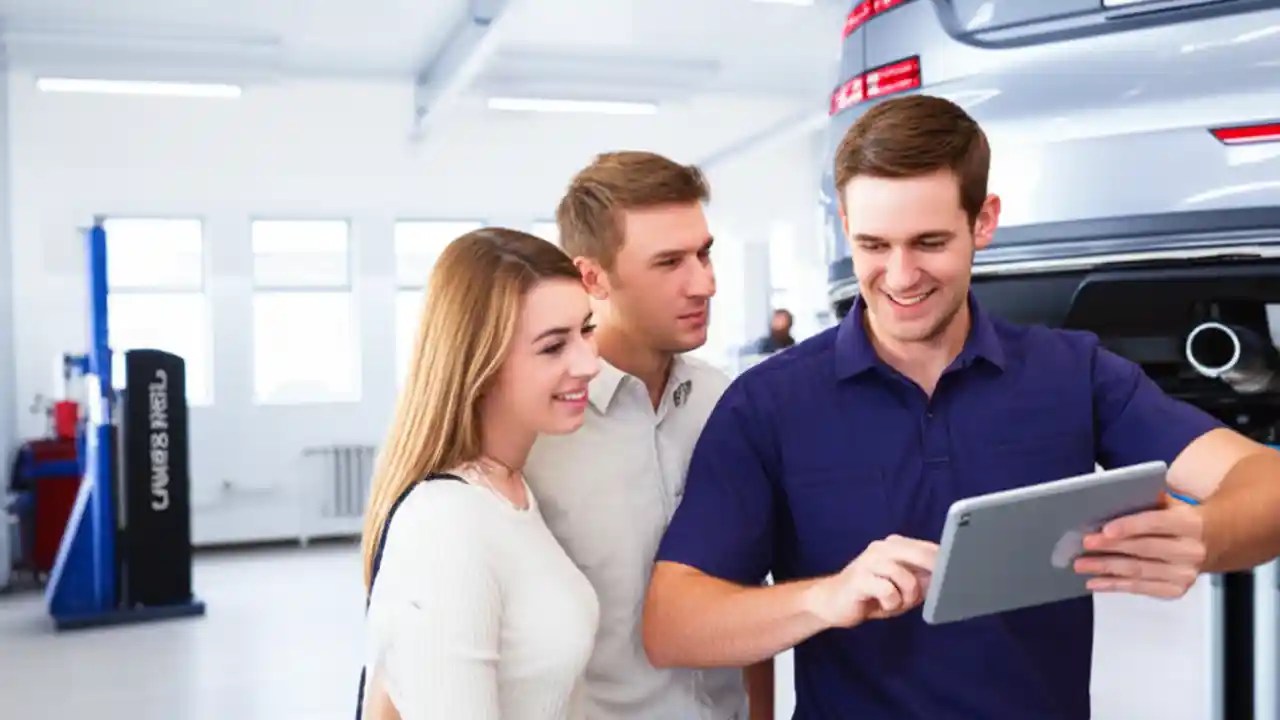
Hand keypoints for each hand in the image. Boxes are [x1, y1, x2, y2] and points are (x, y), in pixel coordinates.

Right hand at [809, 534, 937, 628]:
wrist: (831, 603)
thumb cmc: (872, 596)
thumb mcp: (903, 589)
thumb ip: (923, 581)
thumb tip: (949, 579)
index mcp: (894, 546)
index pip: (928, 547)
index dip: (945, 561)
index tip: (958, 575)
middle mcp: (882, 548)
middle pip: (920, 554)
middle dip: (933, 575)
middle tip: (932, 592)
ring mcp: (869, 561)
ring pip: (905, 577)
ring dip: (907, 596)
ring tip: (897, 603)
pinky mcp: (859, 578)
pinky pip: (888, 590)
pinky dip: (891, 602)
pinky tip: (884, 604)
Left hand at [1074, 494, 1206, 598]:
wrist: (1210, 543)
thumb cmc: (1178, 520)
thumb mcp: (1170, 504)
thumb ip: (1147, 500)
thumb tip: (1111, 498)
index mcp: (1189, 524)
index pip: (1156, 523)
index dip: (1129, 527)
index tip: (1105, 530)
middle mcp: (1190, 551)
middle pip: (1143, 549)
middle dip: (1110, 547)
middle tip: (1084, 545)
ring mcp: (1184, 574)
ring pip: (1138, 571)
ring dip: (1106, 568)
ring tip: (1081, 565)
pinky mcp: (1176, 590)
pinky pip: (1139, 588)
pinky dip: (1114, 585)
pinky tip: (1095, 582)